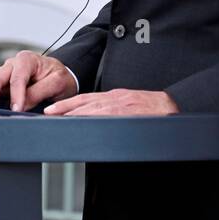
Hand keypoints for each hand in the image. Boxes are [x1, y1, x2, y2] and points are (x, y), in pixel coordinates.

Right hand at [0, 50, 78, 111]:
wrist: (60, 74)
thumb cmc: (59, 76)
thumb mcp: (57, 84)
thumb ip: (38, 93)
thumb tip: (20, 106)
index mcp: (27, 60)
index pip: (17, 78)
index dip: (15, 95)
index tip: (15, 110)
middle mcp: (12, 64)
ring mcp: (4, 72)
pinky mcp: (0, 81)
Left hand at [43, 89, 179, 115]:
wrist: (171, 107)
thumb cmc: (152, 109)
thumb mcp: (129, 104)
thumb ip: (113, 109)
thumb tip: (97, 120)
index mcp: (114, 97)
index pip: (87, 99)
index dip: (69, 103)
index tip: (54, 108)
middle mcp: (114, 99)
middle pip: (84, 102)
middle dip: (64, 107)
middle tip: (48, 112)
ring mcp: (119, 106)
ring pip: (91, 108)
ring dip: (72, 112)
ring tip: (56, 117)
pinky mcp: (126, 114)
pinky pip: (105, 116)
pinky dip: (91, 118)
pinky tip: (80, 122)